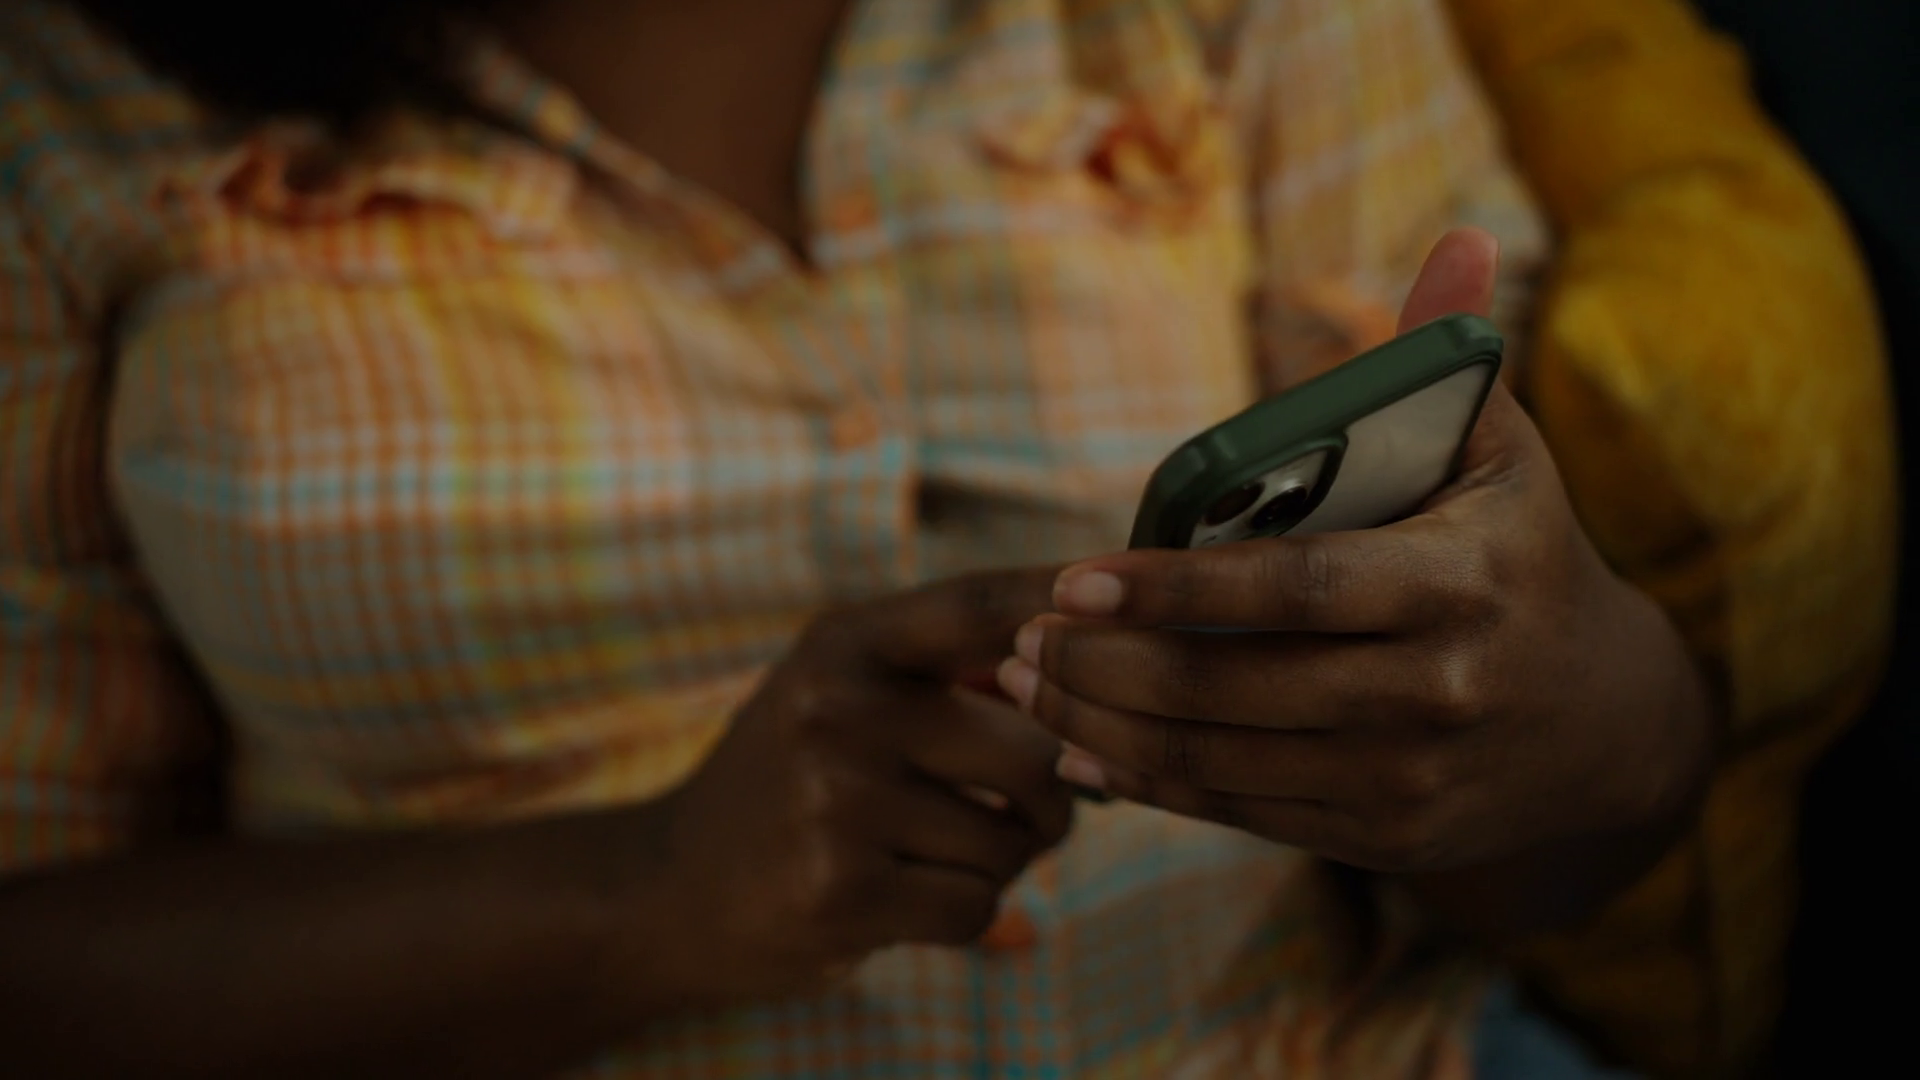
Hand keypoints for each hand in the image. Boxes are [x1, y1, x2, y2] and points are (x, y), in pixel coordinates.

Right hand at [653, 570, 1074, 1002]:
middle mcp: (837, 706)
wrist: (668, 889)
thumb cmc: (790, 784)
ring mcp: (835, 798)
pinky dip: (965, 913)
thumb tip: (1101, 660)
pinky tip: (905, 897)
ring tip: (934, 852)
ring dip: (1001, 861)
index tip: (1127, 592)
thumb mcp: (840, 693)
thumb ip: (948, 670)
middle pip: (1034, 746)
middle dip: (1052, 796)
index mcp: (845, 643)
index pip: (978, 603)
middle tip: (1024, 816)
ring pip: (1014, 839)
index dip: (1061, 596)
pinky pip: (977, 905)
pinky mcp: (840, 889)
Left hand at [995, 229, 1714, 881]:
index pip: (1292, 588)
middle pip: (1233, 687)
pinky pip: (1241, 812)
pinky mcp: (1384, 836)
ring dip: (1103, 725)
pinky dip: (1149, 783)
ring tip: (1023, 679)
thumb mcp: (1502, 455)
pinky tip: (1079, 750)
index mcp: (1457, 584)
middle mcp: (1435, 692)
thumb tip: (1459, 240)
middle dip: (1107, 665)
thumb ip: (1450, 358)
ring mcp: (1408, 779)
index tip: (1073, 578)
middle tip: (1021, 631)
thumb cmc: (1520, 557)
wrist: (1603, 726)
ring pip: (1220, 761)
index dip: (1174, 588)